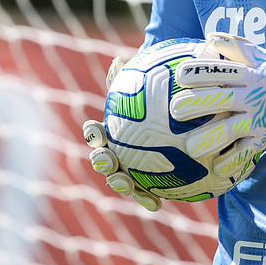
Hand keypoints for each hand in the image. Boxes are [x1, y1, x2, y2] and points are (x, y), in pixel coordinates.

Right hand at [82, 57, 161, 211]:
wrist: (172, 121)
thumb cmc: (154, 101)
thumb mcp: (143, 87)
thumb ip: (129, 79)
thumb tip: (117, 60)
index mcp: (111, 132)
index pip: (96, 132)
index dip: (93, 134)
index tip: (96, 131)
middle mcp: (116, 152)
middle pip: (102, 159)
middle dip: (102, 161)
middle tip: (108, 159)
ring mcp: (129, 170)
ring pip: (119, 180)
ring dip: (121, 183)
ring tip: (127, 184)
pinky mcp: (146, 184)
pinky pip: (145, 194)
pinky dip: (147, 200)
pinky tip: (158, 204)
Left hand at [169, 33, 265, 165]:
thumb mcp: (264, 55)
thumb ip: (237, 46)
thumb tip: (210, 36)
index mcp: (250, 72)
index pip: (221, 69)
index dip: (199, 71)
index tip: (179, 74)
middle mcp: (253, 94)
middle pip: (220, 98)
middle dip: (196, 104)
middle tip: (174, 110)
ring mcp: (260, 116)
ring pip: (230, 129)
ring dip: (209, 139)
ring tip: (189, 147)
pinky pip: (247, 151)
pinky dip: (232, 161)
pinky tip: (216, 168)